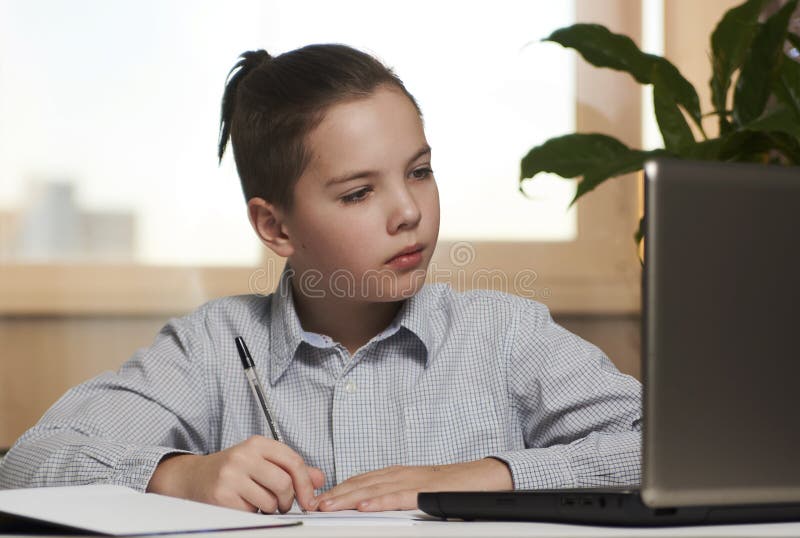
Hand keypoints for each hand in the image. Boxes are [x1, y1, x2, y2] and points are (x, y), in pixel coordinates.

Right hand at [146, 436, 324, 512]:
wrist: (192, 478)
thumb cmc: (232, 470)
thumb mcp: (261, 460)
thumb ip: (291, 468)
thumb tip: (319, 478)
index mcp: (257, 444)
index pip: (293, 461)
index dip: (306, 484)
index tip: (309, 499)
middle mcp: (243, 456)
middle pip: (284, 484)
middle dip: (288, 501)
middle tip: (282, 504)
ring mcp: (231, 476)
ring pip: (270, 502)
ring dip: (270, 509)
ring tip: (259, 503)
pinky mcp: (221, 497)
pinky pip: (252, 513)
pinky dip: (253, 514)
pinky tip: (245, 506)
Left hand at [316, 458, 511, 511]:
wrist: (481, 477)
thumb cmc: (450, 486)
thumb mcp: (415, 489)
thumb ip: (393, 495)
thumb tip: (370, 506)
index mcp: (395, 474)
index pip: (359, 480)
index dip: (336, 490)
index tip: (317, 500)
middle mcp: (399, 474)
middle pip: (360, 483)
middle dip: (334, 495)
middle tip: (313, 505)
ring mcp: (412, 481)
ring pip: (374, 488)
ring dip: (348, 497)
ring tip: (328, 506)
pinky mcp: (426, 490)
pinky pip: (399, 496)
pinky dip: (380, 500)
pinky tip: (365, 506)